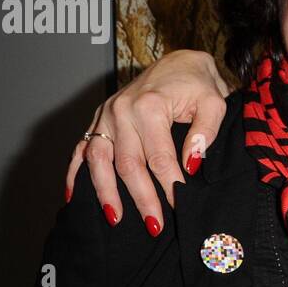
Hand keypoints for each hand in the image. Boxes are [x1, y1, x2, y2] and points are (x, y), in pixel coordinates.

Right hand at [65, 50, 229, 231]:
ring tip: (115, 219)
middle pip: (127, 164)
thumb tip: (192, 164)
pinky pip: (81, 149)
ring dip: (106, 193)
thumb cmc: (197, 83)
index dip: (169, 185)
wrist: (177, 61)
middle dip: (141, 198)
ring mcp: (104, 116)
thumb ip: (205, 132)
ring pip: (99, 161)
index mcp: (149, 106)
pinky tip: (73, 197)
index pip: (159, 157)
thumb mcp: (214, 102)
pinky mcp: (97, 120)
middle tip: (154, 226)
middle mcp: (120, 110)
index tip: (179, 205)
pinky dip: (74, 173)